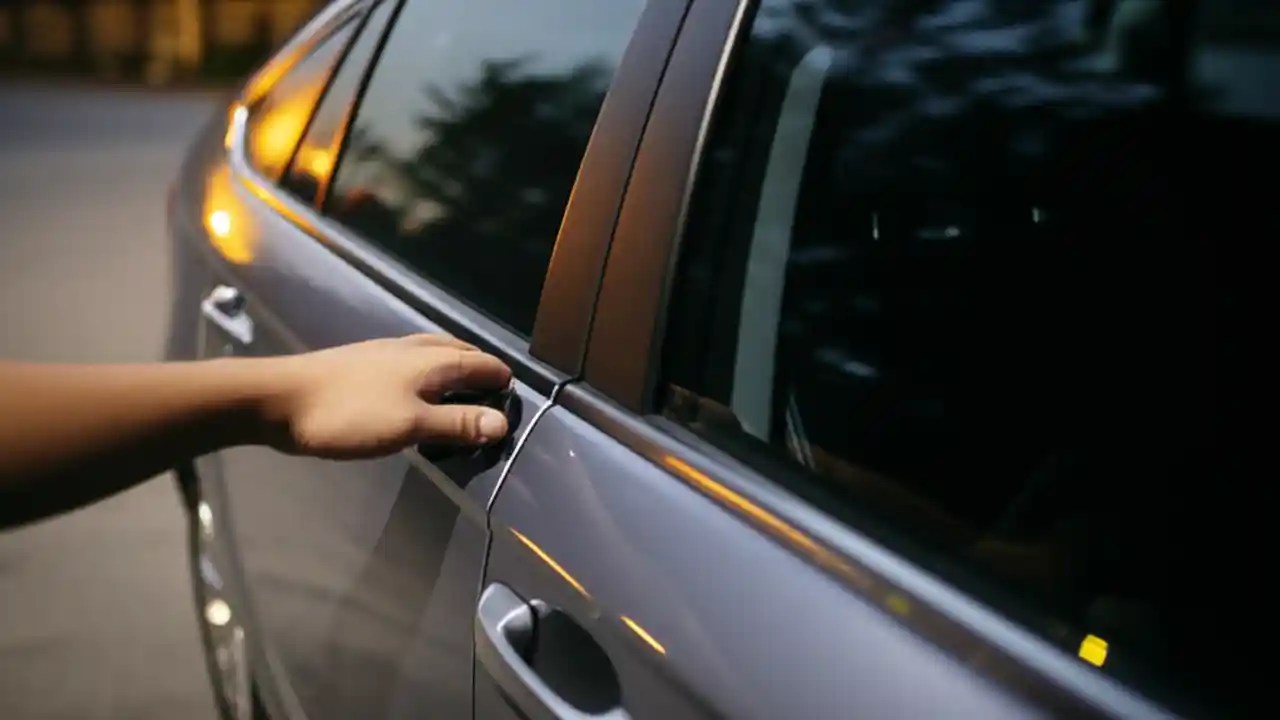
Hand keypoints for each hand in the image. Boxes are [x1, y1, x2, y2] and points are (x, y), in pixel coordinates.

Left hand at [260, 334, 511, 459]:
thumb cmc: (349, 413)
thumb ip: (457, 424)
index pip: (482, 364)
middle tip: (494, 396)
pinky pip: (412, 364)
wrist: (278, 399)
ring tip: (462, 395)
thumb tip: (504, 423)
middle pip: (460, 353)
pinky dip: (428, 376)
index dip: (502, 382)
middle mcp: (412, 349)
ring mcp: (385, 354)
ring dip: (454, 371)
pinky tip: (417, 395)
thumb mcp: (410, 425)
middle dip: (481, 370)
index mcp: (430, 360)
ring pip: (434, 356)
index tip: (515, 405)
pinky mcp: (364, 365)